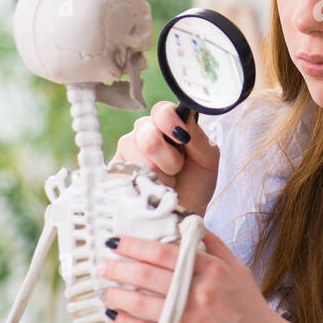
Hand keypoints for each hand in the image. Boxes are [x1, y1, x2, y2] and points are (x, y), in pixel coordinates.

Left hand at [96, 229, 284, 322]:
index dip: (134, 245)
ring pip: (140, 302)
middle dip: (118, 268)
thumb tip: (188, 224)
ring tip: (106, 291)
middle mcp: (198, 291)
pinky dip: (126, 322)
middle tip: (102, 266)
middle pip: (146, 274)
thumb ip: (213, 246)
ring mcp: (189, 318)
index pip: (163, 251)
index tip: (115, 241)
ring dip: (117, 295)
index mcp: (211, 268)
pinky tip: (116, 316)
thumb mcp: (238, 269)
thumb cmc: (252, 310)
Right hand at [111, 101, 219, 216]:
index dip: (170, 122)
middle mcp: (143, 133)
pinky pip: (127, 173)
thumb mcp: (207, 157)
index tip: (183, 138)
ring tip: (166, 181)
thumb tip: (186, 117)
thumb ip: (197, 135)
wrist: (184, 211)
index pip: (161, 111)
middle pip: (147, 134)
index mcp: (166, 124)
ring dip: (159, 175)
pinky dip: (145, 184)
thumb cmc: (196, 182)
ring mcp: (127, 152)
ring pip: (138, 156)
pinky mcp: (115, 172)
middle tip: (177, 168)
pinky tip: (151, 188)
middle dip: (169, 158)